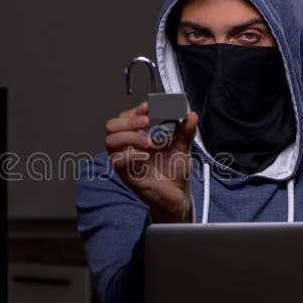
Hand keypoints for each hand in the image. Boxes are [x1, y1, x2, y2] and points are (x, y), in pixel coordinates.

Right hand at [105, 101, 198, 221]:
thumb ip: (186, 131)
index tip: (149, 107)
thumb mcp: (183, 147)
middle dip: (129, 120)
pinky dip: (131, 155)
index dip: (135, 110)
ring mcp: (127, 160)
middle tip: (147, 122)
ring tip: (148, 142)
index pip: (126, 117)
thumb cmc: (175, 171)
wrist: (178, 195)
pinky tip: (145, 156)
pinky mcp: (127, 174)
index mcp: (140, 135)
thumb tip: (191, 115)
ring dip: (129, 136)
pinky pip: (118, 161)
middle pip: (112, 126)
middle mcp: (130, 146)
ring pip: (111, 141)